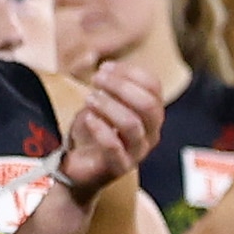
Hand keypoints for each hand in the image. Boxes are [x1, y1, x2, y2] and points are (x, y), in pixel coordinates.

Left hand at [56, 62, 156, 195]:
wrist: (80, 167)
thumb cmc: (93, 132)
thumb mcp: (102, 102)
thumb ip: (109, 86)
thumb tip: (106, 67)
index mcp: (151, 114)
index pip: (153, 87)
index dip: (130, 72)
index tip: (105, 67)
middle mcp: (151, 133)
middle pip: (147, 104)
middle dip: (121, 87)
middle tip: (97, 79)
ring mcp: (138, 151)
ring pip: (132, 124)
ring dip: (108, 106)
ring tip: (89, 98)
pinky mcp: (121, 167)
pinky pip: (114, 146)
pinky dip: (100, 128)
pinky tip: (88, 118)